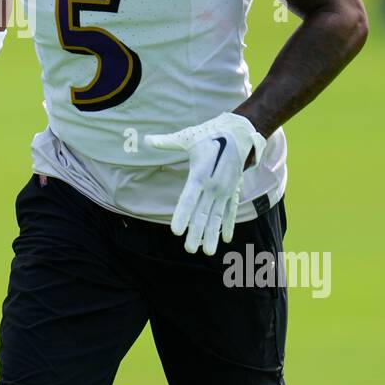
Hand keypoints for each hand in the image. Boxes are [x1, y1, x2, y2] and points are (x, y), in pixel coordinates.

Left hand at [144, 113, 266, 254]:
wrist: (239, 132)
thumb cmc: (209, 135)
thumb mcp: (187, 137)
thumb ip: (166, 142)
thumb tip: (145, 140)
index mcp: (200, 174)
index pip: (188, 198)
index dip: (182, 214)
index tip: (176, 230)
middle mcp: (213, 185)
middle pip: (203, 213)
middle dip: (196, 232)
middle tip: (189, 249)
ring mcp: (224, 189)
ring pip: (217, 216)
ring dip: (212, 234)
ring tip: (207, 251)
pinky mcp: (233, 190)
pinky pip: (230, 210)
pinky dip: (228, 224)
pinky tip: (226, 239)